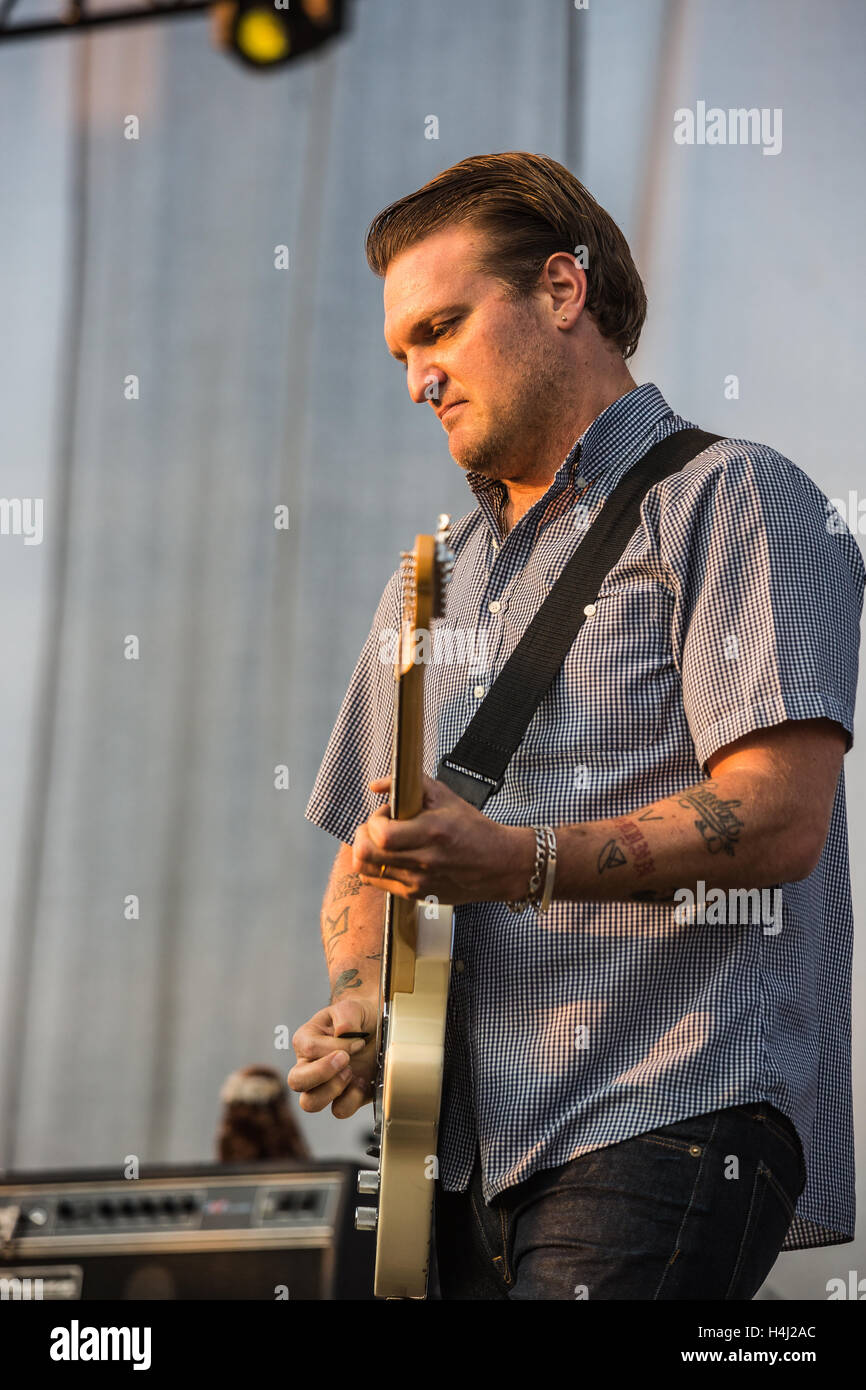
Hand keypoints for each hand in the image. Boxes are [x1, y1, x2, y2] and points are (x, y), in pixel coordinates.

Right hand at [288, 998, 377, 1118]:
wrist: (379, 1030)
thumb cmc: (359, 1018)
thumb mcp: (354, 1007)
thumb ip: (346, 1015)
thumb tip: (343, 1032)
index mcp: (306, 1040)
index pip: (308, 1048)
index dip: (335, 1046)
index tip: (358, 1040)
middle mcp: (309, 1065)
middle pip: (296, 1081)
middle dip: (321, 1073)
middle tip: (346, 1061)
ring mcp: (324, 1085)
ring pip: (310, 1103)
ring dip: (332, 1090)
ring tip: (351, 1072)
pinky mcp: (343, 1098)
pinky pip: (339, 1110)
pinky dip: (352, 1099)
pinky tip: (363, 1082)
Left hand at [351, 773, 533, 904]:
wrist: (499, 865)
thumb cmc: (474, 830)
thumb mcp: (446, 796)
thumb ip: (412, 785)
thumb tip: (377, 785)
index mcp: (432, 833)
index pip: (381, 835)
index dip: (375, 820)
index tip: (387, 813)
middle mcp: (423, 862)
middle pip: (365, 856)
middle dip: (363, 836)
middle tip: (377, 827)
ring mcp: (418, 883)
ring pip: (366, 872)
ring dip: (367, 852)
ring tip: (383, 842)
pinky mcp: (416, 895)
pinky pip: (378, 883)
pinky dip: (377, 867)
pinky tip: (393, 856)